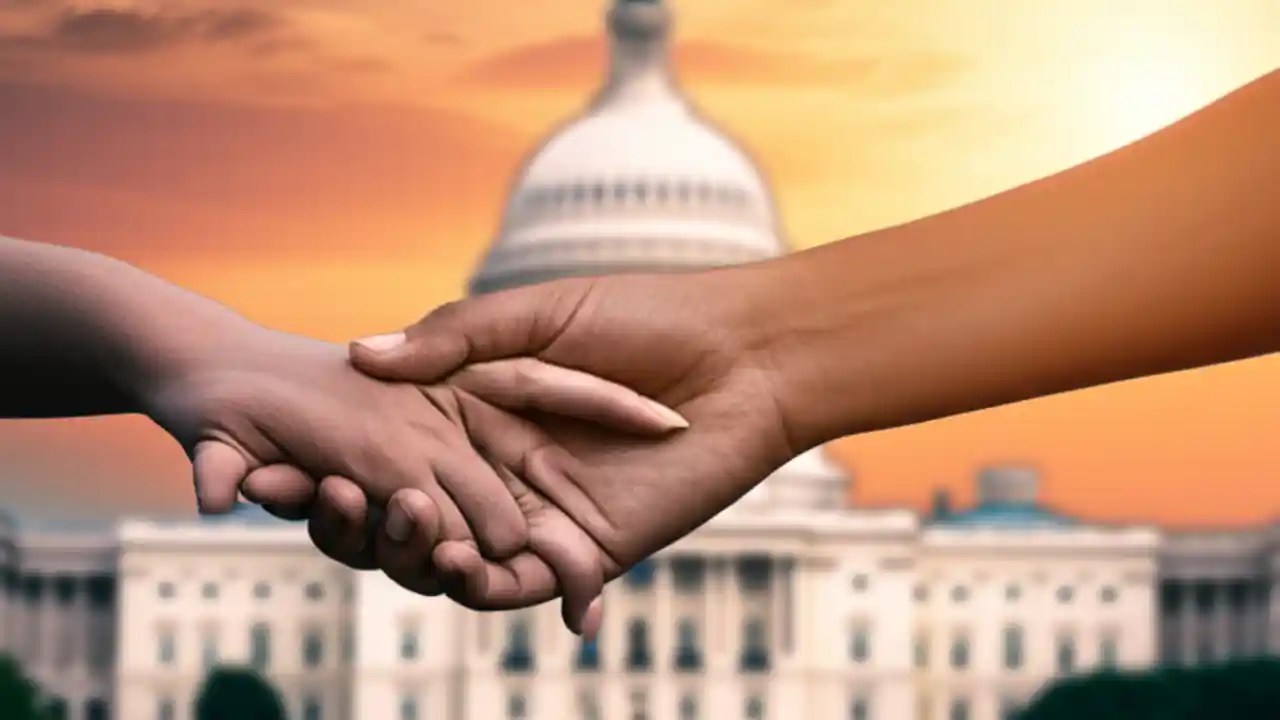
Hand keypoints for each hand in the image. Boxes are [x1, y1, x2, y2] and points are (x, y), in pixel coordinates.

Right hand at [143, 323, 686, 559]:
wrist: (748, 356)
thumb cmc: (649, 316)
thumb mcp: (538, 313)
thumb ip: (454, 339)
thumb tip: (359, 354)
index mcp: (486, 408)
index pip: (398, 448)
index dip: (343, 458)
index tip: (278, 460)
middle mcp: (507, 465)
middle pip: (420, 511)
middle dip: (366, 519)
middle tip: (319, 508)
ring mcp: (547, 508)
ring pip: (465, 555)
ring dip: (424, 559)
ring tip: (403, 541)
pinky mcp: (592, 545)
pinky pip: (532, 583)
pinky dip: (497, 588)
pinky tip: (469, 572)